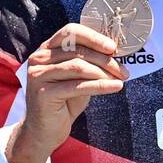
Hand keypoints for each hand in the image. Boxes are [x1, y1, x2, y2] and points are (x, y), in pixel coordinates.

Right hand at [6, 24, 127, 162]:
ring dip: (104, 73)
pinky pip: (78, 86)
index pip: (71, 32)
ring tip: (121, 79)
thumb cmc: (65, 101)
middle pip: (78, 51)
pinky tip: (115, 87)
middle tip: (124, 70)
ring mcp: (38, 75)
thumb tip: (116, 54)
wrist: (46, 130)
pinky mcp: (43, 93)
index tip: (113, 47)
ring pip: (78, 66)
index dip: (93, 37)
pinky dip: (101, 86)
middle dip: (105, 60)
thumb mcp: (78, 77)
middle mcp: (39, 58)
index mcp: (46, 49)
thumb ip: (89, 63)